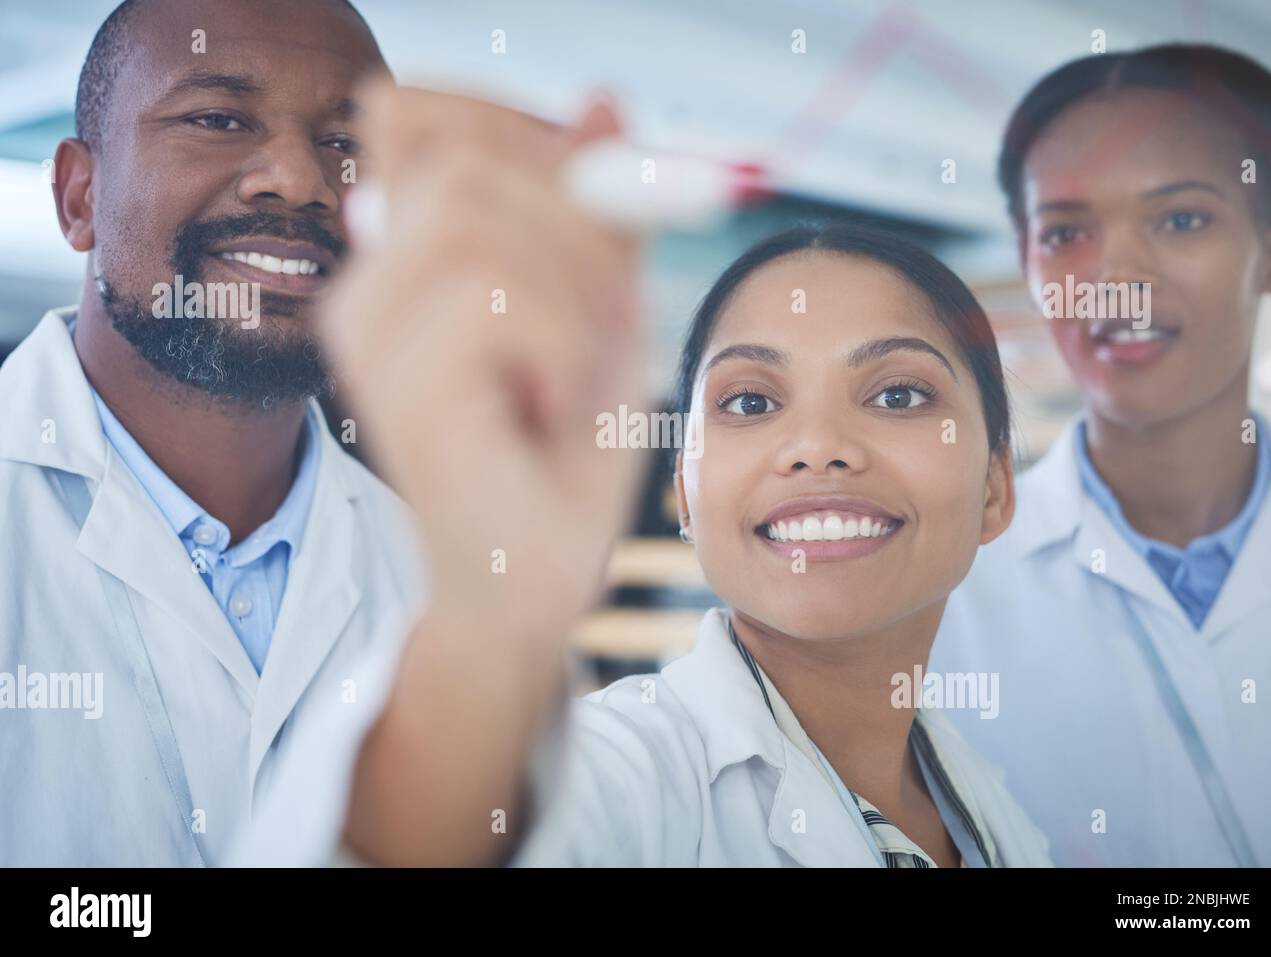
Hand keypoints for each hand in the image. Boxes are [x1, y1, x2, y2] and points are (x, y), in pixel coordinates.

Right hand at [322, 83, 647, 645]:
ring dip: (571, 293)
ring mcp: (367, 336)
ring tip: (573, 371)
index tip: (590, 198)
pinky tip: (548, 407)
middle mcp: (364, 283)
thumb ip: (596, 207)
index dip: (515, 128)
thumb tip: (604, 97)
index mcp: (401, 254)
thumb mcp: (602, 303)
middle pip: (462, 157)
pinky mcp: (394, 389)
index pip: (417, 113)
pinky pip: (496, 299)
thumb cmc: (562, 450)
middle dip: (572, 227)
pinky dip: (561, 347)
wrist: (534, 580)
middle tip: (603, 318)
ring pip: (476, 220)